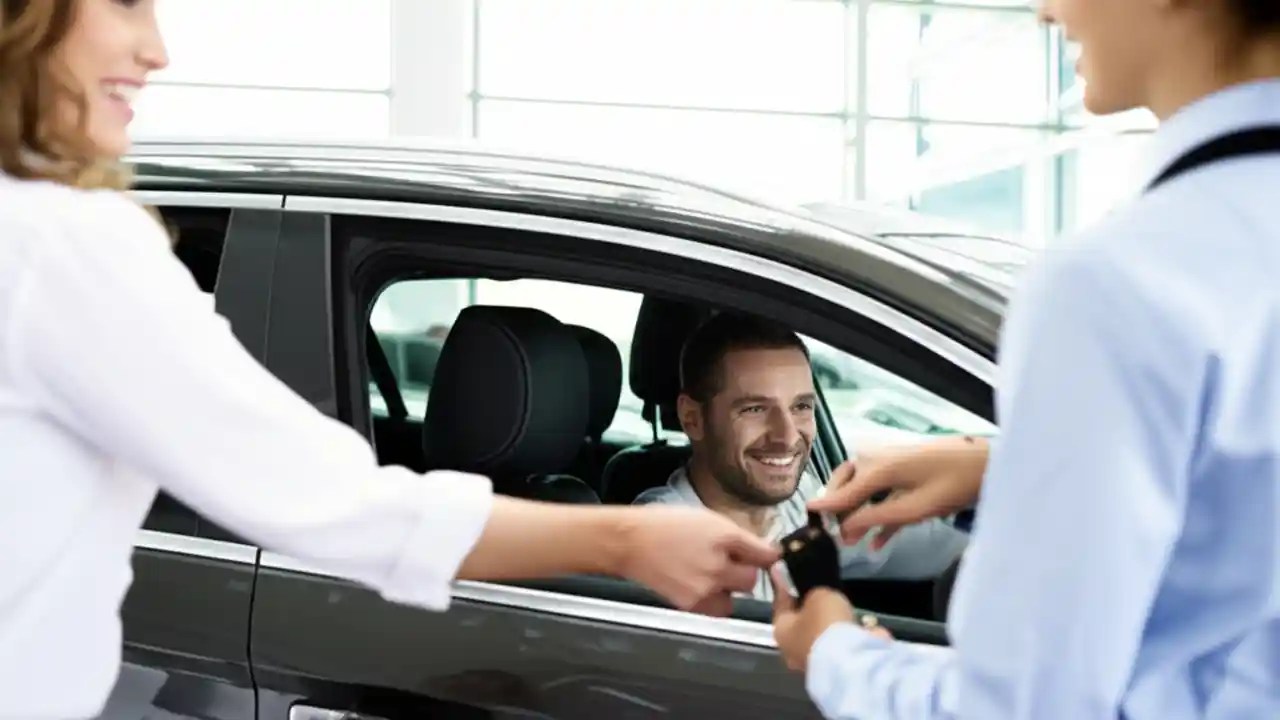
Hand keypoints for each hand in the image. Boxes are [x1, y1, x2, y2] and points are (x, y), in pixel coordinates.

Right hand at [618, 506, 779, 615]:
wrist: (630, 542)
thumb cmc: (665, 524)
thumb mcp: (706, 518)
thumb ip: (735, 536)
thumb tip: (761, 550)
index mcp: (725, 537)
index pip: (766, 555)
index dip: (769, 557)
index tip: (767, 558)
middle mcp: (718, 564)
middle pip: (752, 580)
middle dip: (745, 572)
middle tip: (729, 564)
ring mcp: (705, 587)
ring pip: (736, 597)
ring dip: (729, 589)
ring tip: (711, 576)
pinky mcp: (692, 604)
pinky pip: (718, 608)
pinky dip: (714, 600)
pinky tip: (700, 585)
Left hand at [769, 568, 889, 670]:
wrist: (852, 661)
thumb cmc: (826, 624)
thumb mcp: (818, 595)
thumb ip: (811, 588)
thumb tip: (789, 577)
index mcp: (781, 632)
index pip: (781, 605)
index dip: (788, 588)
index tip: (795, 575)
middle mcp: (794, 652)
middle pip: (803, 624)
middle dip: (814, 611)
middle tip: (824, 593)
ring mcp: (817, 664)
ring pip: (824, 638)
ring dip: (834, 626)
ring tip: (844, 609)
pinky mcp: (841, 670)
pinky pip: (845, 648)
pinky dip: (852, 639)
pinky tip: (860, 626)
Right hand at [809, 436, 988, 547]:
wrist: (987, 462)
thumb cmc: (953, 485)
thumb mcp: (914, 509)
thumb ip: (876, 518)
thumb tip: (844, 529)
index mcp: (877, 468)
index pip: (842, 493)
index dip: (824, 507)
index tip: (805, 516)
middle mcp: (877, 460)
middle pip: (846, 485)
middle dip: (841, 512)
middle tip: (836, 537)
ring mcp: (891, 462)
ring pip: (862, 488)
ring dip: (857, 514)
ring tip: (853, 542)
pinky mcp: (904, 468)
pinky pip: (880, 490)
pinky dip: (877, 512)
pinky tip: (876, 542)